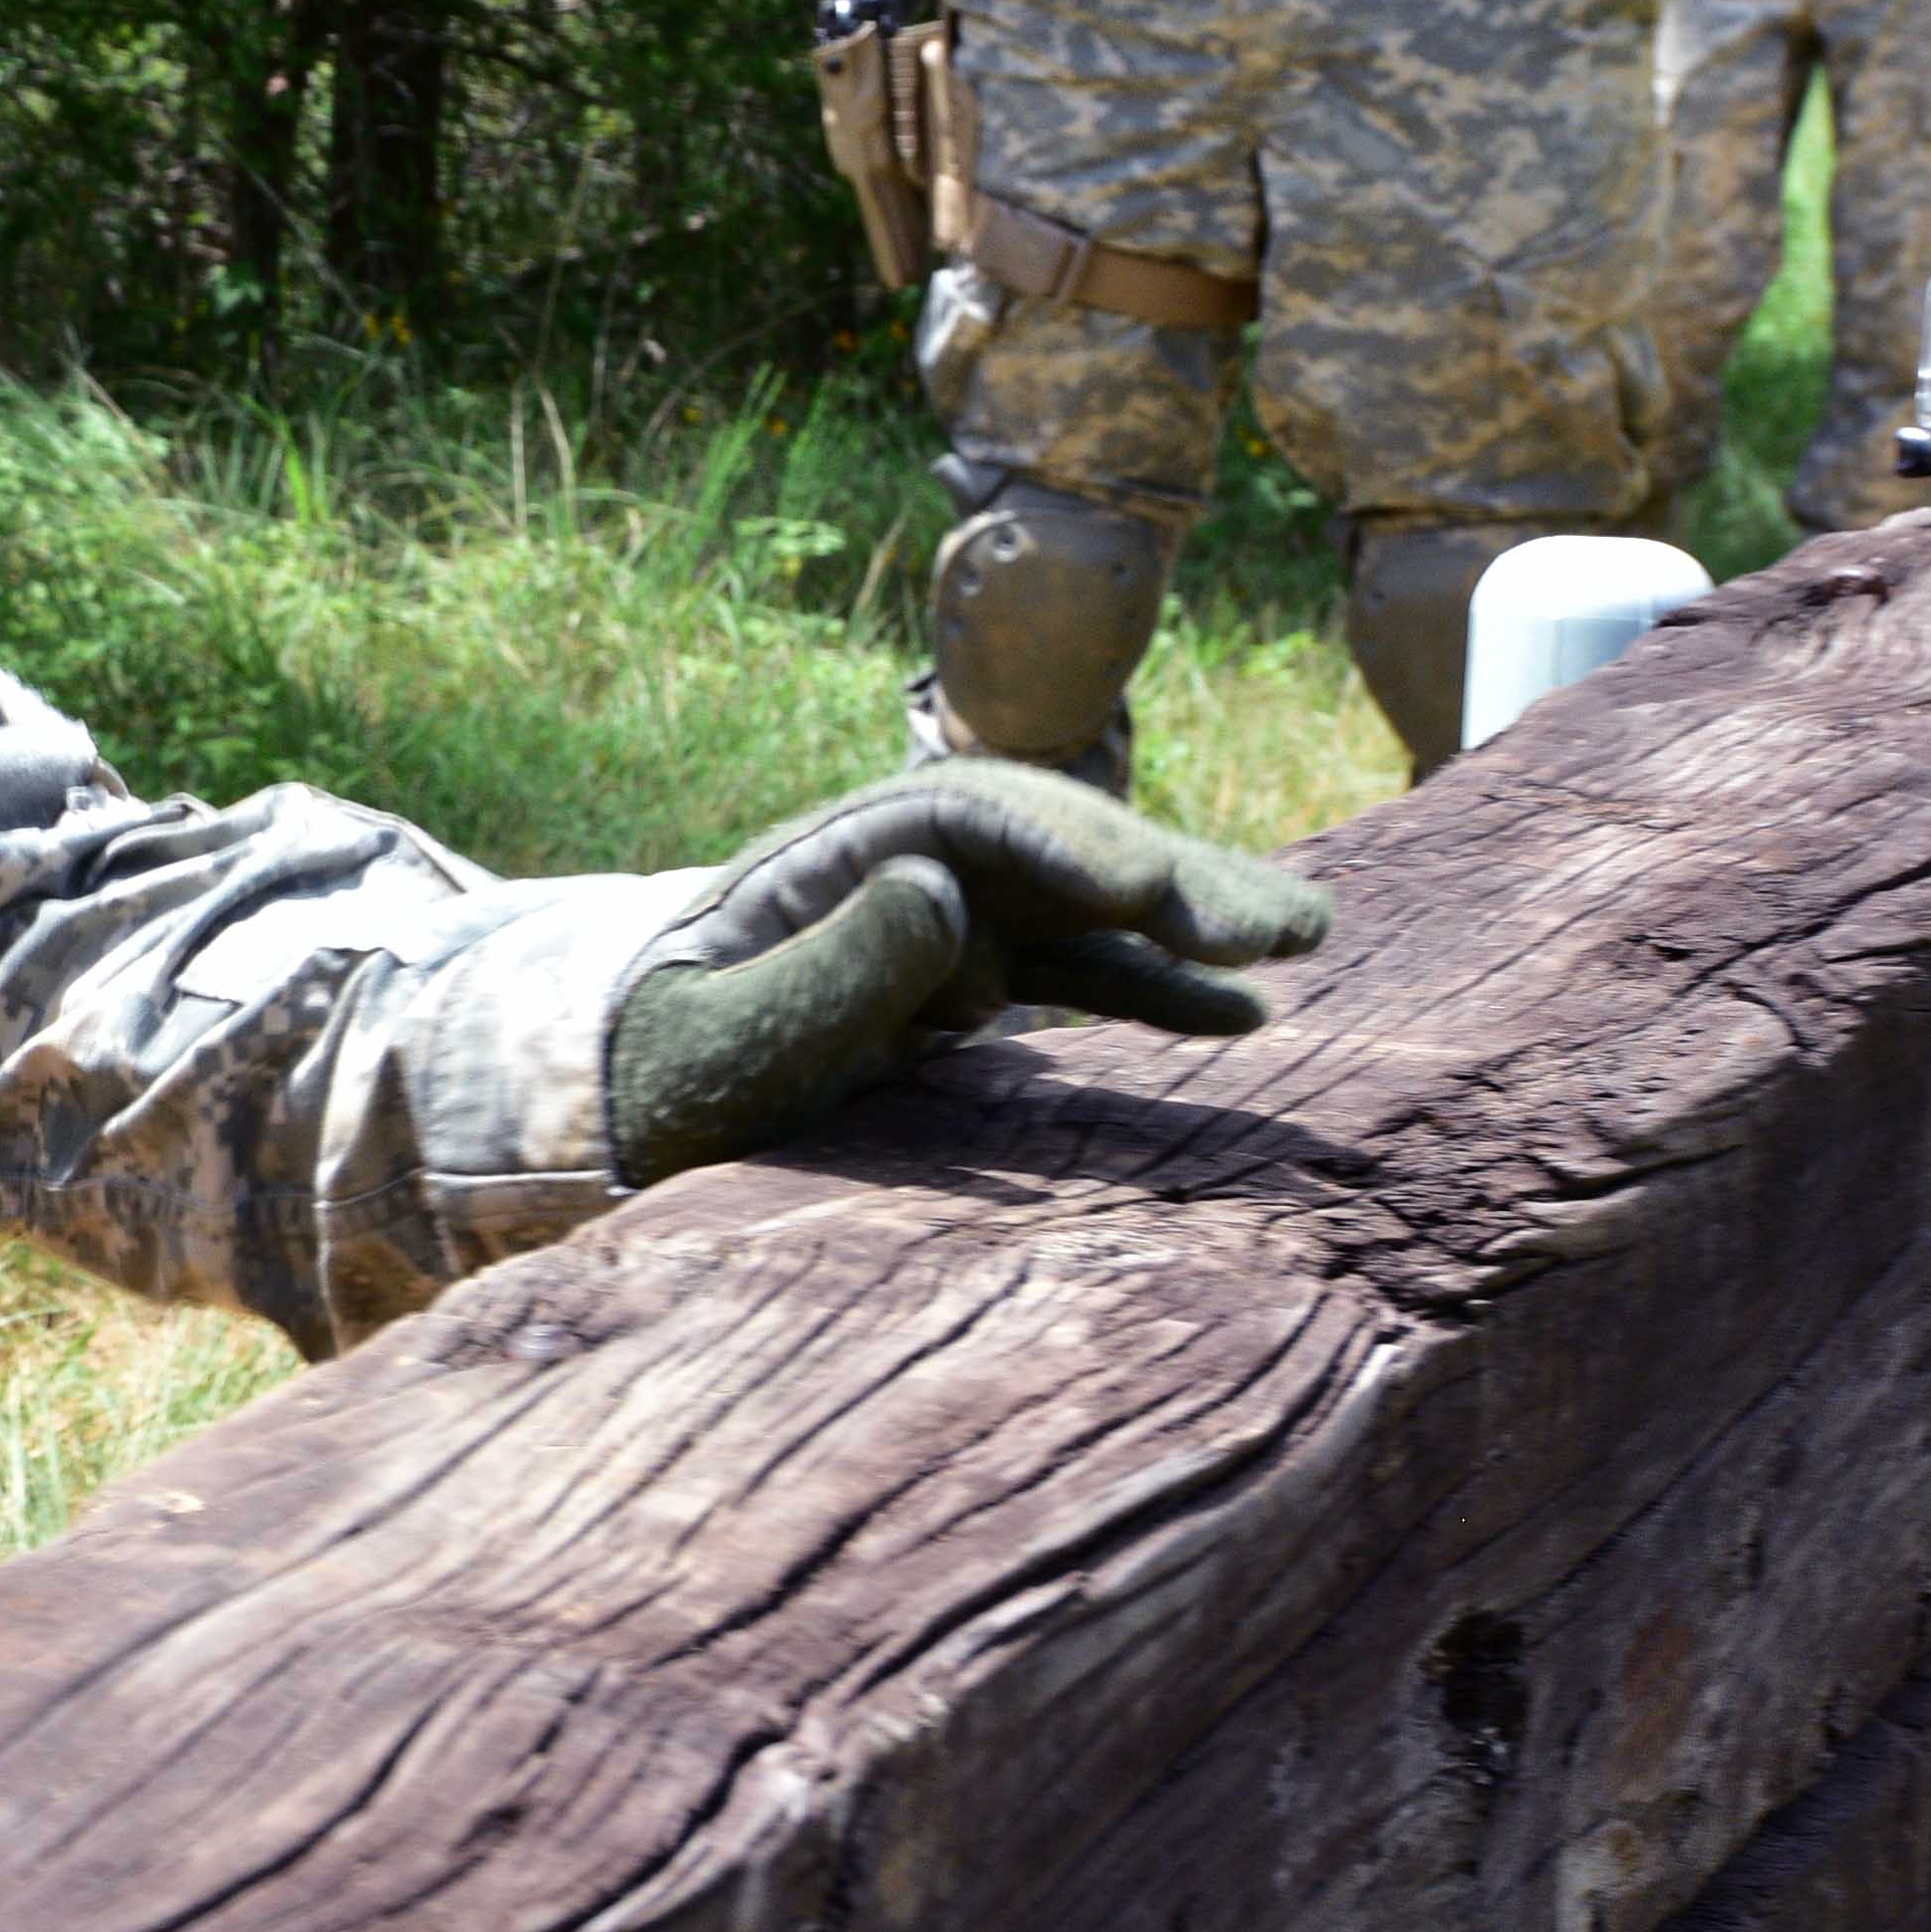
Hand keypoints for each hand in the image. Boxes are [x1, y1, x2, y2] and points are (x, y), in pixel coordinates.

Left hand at [601, 764, 1329, 1181]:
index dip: (1060, 844)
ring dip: (1192, 917)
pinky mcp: (966, 986)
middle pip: (1051, 848)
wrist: (624, 1111)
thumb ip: (821, 976)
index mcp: (823, 866)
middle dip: (1164, 876)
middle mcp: (896, 878)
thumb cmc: (652, 1080)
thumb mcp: (717, 1045)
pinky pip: (1079, 973)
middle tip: (1272, 927)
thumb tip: (938, 885)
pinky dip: (1160, 987)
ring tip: (1306, 938)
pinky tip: (1248, 1011)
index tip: (1138, 889)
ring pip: (1086, 904)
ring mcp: (940, 928)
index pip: (961, 820)